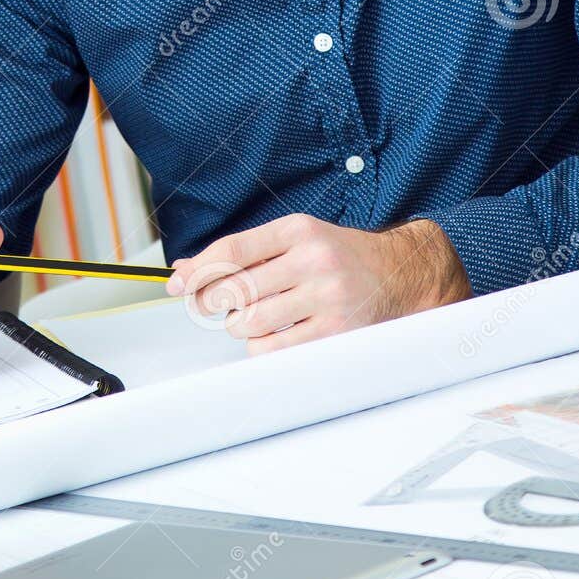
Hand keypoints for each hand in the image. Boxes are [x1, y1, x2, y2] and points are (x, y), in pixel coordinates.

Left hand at [167, 214, 470, 354]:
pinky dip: (261, 346)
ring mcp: (326, 297)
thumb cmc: (341, 258)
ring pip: (251, 321)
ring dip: (239, 326)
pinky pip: (275, 348)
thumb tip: (187, 269)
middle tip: (210, 306)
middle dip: (211, 302)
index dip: (197, 270)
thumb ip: (246, 252)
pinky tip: (269, 336)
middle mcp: (312, 260)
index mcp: (298, 230)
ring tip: (249, 318)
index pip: (232, 250)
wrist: (402, 276)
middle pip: (235, 288)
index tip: (177, 283)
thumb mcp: (297, 240)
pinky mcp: (336, 332)